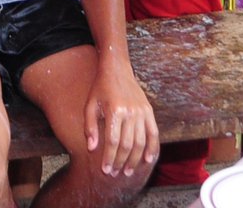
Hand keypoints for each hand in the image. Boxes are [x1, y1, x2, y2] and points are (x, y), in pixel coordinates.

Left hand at [83, 58, 157, 178]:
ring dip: (135, 160)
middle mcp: (130, 112)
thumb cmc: (100, 87)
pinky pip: (153, 133)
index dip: (109, 158)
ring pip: (141, 142)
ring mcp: (142, 112)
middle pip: (128, 145)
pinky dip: (153, 148)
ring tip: (127, 171)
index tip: (105, 170)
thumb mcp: (89, 105)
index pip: (112, 142)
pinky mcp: (149, 111)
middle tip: (114, 174)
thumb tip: (92, 149)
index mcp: (114, 111)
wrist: (117, 68)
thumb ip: (89, 127)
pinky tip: (148, 160)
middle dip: (120, 162)